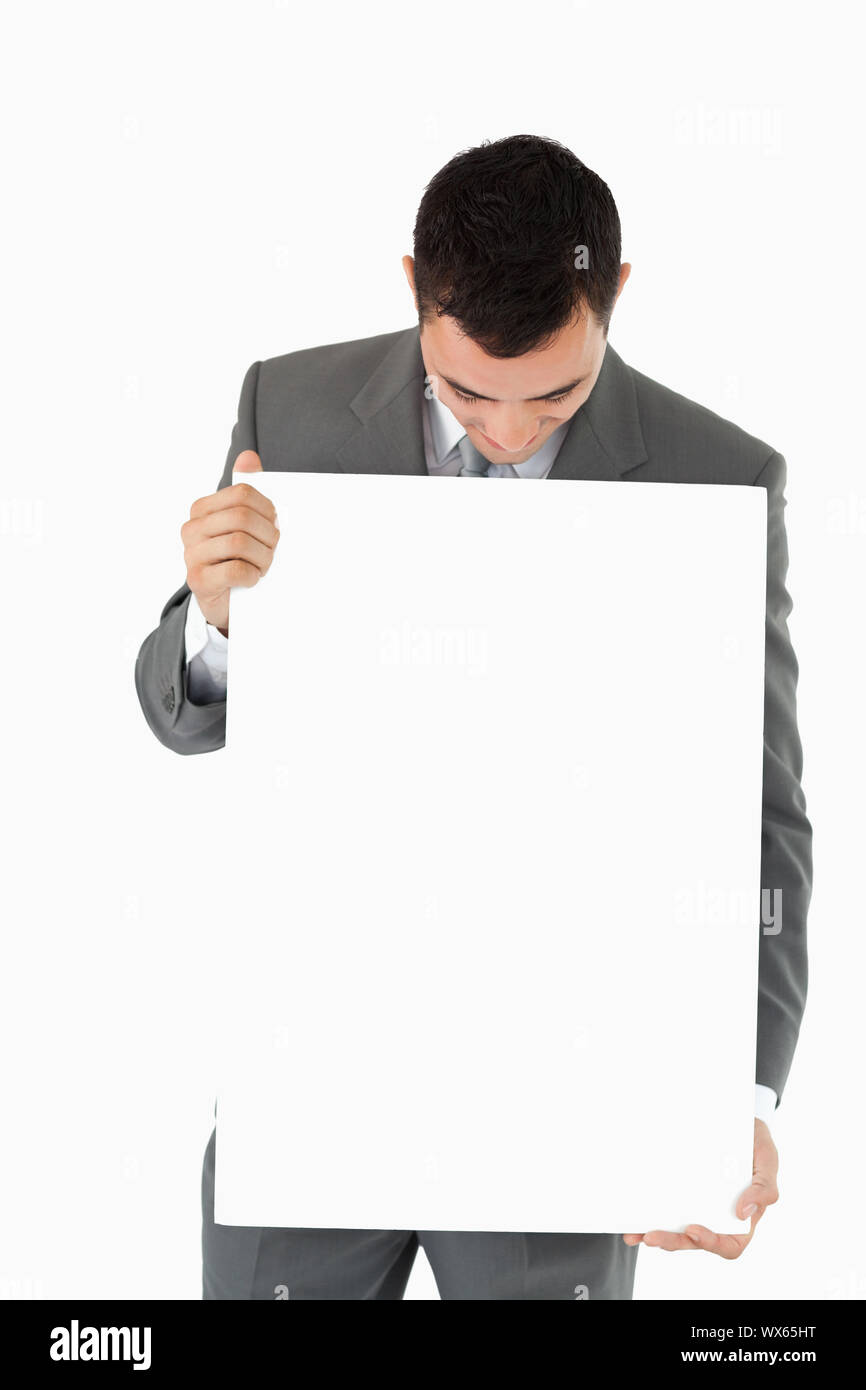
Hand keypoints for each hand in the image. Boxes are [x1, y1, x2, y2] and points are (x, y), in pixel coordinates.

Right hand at [181, 450, 279, 636]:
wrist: (225, 601)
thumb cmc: (237, 559)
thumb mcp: (244, 524)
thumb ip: (246, 491)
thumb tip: (248, 457)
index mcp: (202, 509)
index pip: (243, 494)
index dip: (267, 510)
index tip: (273, 525)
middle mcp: (192, 529)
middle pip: (242, 517)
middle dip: (267, 535)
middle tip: (272, 549)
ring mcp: (192, 555)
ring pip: (240, 543)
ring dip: (262, 557)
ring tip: (263, 566)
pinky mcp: (198, 580)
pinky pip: (235, 570)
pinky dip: (252, 575)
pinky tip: (253, 578)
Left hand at [622, 1118, 778, 1257]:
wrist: (737, 1120)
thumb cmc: (755, 1143)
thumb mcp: (768, 1160)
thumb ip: (764, 1188)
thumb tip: (743, 1213)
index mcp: (742, 1218)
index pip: (728, 1244)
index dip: (711, 1242)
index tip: (693, 1229)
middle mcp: (717, 1216)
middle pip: (695, 1240)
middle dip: (673, 1241)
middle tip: (651, 1236)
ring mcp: (697, 1205)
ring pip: (676, 1230)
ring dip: (655, 1234)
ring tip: (634, 1233)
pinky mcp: (681, 1191)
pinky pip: (665, 1207)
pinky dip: (648, 1214)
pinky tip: (631, 1216)